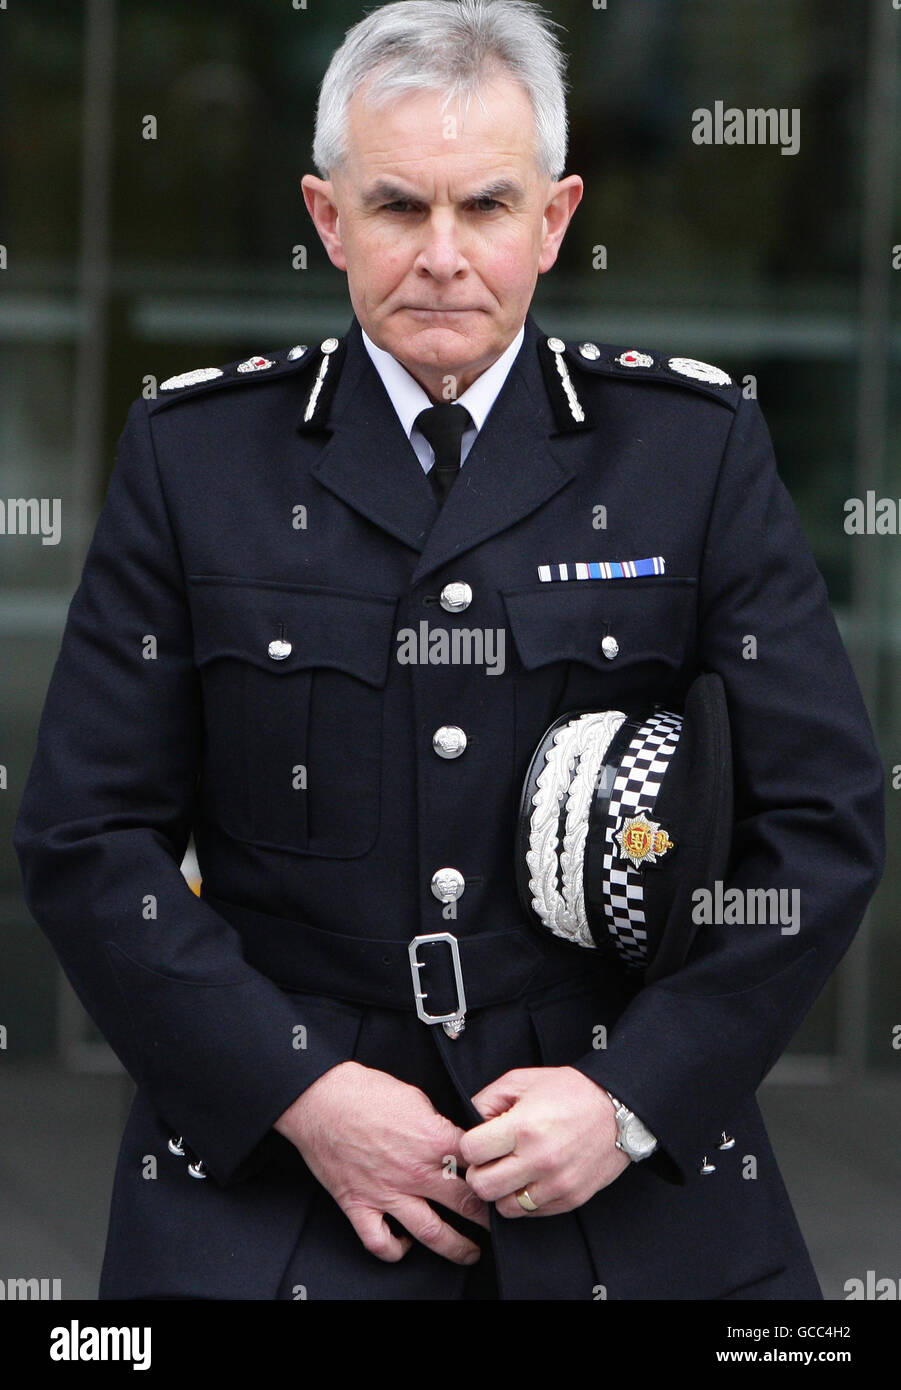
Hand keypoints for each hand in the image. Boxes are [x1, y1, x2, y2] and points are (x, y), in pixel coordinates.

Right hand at [274, 1061, 489, 1263]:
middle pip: (467, 1204)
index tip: (501, 1178)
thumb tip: (453, 1138)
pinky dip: (396, 1249)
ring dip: (458, 1248)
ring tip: (470, 1253)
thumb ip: (438, 1124)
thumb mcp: (415, 1096)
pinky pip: (381, 1243)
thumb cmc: (364, 1091)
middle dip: (489, 1216)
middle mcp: (415, 1172)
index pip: (479, 1164)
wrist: (319, 1098)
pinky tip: (405, 1243)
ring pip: (433, 1234)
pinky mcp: (359, 1205)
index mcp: (433, 1139)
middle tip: (501, 1222)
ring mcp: (387, 1193)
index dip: (494, 1171)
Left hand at [460, 1066, 629, 1216]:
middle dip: (479, 1172)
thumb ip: (487, 1099)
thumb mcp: (523, 1080)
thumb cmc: (569, 1091)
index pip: (471, 1151)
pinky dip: (524, 1199)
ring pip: (504, 1207)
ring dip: (501, 1191)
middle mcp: (539, 1159)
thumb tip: (469, 1123)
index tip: (480, 1140)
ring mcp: (556, 1183)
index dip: (470, 1145)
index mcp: (524, 1126)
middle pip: (482, 1186)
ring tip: (511, 1170)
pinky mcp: (569, 1199)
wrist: (618, 1110)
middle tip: (490, 1160)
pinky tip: (531, 1178)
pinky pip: (530, 1213)